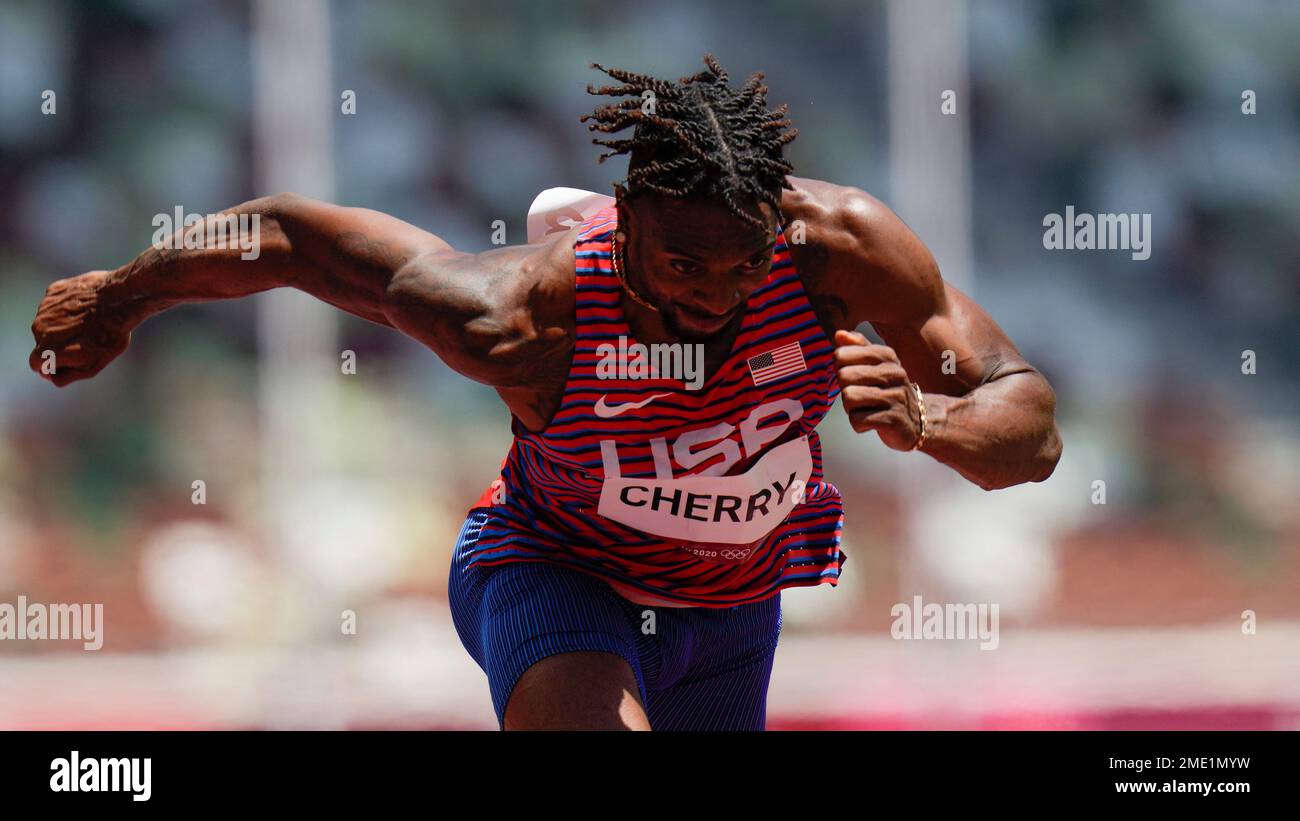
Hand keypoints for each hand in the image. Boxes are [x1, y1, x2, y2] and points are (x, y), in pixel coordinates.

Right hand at [29, 271, 133, 386]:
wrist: (120, 298)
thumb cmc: (110, 335)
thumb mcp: (93, 365)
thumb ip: (68, 375)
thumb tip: (49, 377)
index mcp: (48, 349)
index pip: (36, 364)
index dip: (51, 365)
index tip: (69, 360)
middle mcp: (39, 329)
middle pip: (43, 342)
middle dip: (59, 344)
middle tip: (86, 338)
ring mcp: (44, 308)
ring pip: (48, 322)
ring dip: (62, 325)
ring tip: (88, 321)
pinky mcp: (53, 292)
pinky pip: (56, 304)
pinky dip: (67, 308)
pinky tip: (87, 306)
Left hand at [833, 329, 922, 450]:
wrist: (919, 420)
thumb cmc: (890, 391)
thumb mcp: (878, 365)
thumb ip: (858, 348)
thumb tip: (839, 334)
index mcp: (886, 356)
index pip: (842, 354)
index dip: (840, 369)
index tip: (854, 377)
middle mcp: (893, 373)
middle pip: (843, 376)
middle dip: (845, 389)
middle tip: (860, 396)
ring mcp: (895, 397)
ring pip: (849, 397)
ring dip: (851, 408)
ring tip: (866, 408)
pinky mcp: (893, 420)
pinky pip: (857, 420)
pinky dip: (858, 424)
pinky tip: (871, 421)